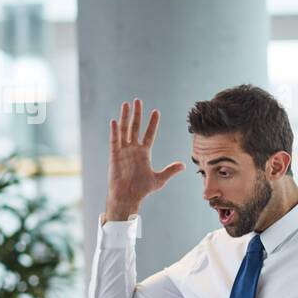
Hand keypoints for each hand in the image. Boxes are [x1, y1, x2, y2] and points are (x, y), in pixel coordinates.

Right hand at [103, 99, 184, 221]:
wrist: (127, 197)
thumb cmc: (141, 190)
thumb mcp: (159, 179)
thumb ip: (170, 170)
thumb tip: (184, 165)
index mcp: (143, 153)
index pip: (149, 134)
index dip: (152, 123)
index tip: (156, 112)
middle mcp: (133, 149)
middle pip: (135, 127)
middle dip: (137, 114)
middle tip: (138, 101)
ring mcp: (123, 151)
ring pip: (124, 130)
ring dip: (125, 117)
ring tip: (127, 104)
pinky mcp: (114, 156)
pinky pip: (114, 141)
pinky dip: (115, 131)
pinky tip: (115, 120)